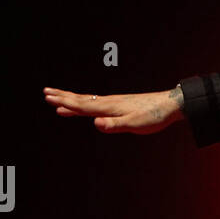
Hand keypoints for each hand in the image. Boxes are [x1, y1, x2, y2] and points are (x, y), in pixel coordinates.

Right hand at [43, 85, 183, 133]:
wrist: (173, 105)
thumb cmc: (154, 116)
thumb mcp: (135, 124)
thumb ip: (114, 125)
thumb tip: (95, 123)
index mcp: (110, 107)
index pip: (83, 105)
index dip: (65, 103)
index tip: (49, 98)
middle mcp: (110, 102)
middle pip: (82, 99)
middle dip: (64, 97)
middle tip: (46, 92)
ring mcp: (116, 102)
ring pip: (89, 101)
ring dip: (73, 99)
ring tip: (59, 99)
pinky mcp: (122, 105)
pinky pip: (98, 103)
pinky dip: (87, 104)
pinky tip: (86, 106)